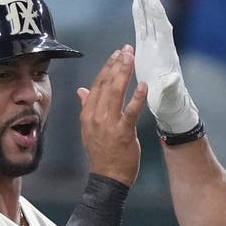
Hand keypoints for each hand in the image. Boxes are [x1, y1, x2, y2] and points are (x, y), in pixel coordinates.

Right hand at [76, 45, 144, 185]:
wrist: (107, 176)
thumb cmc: (102, 152)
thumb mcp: (89, 128)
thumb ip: (87, 107)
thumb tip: (82, 90)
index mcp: (88, 114)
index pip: (97, 85)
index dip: (107, 68)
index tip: (116, 55)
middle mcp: (96, 116)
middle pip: (106, 85)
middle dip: (117, 65)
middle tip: (127, 50)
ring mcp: (109, 124)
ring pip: (116, 93)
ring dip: (124, 73)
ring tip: (132, 58)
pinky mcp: (123, 132)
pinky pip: (130, 111)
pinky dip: (137, 97)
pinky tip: (143, 85)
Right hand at [132, 0, 198, 135]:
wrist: (169, 104)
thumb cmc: (169, 100)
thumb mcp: (169, 95)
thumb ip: (171, 86)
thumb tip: (173, 79)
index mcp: (166, 54)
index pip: (161, 29)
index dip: (156, 14)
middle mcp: (161, 47)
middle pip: (156, 20)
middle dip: (152, 3)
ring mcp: (154, 47)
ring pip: (149, 22)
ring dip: (146, 6)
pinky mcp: (147, 50)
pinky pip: (142, 29)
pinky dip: (139, 17)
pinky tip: (136, 6)